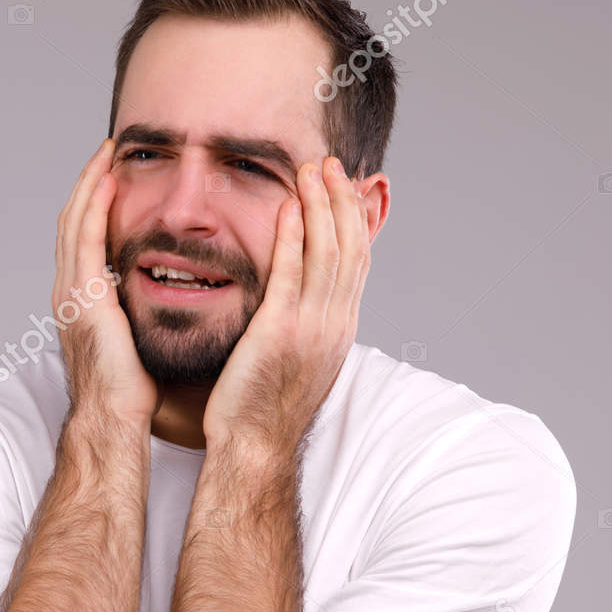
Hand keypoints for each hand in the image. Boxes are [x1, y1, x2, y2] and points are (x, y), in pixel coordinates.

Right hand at [55, 139, 156, 426]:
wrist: (111, 419)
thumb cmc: (128, 393)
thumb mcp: (133, 343)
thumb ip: (138, 314)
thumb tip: (165, 299)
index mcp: (79, 303)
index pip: (80, 240)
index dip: (92, 205)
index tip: (112, 176)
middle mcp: (67, 293)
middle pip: (70, 223)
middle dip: (87, 184)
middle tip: (105, 152)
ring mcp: (70, 294)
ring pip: (73, 223)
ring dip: (89, 185)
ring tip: (106, 155)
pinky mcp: (83, 297)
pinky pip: (85, 239)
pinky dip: (93, 208)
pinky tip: (108, 183)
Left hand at [201, 155, 370, 458]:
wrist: (254, 448)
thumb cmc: (262, 409)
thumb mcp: (294, 360)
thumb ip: (300, 325)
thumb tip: (299, 304)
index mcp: (339, 329)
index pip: (358, 262)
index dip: (356, 221)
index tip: (348, 187)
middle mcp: (334, 324)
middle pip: (350, 248)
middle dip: (343, 201)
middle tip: (333, 163)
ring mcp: (312, 327)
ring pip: (328, 253)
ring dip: (322, 206)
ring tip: (312, 169)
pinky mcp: (281, 332)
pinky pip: (292, 273)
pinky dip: (294, 236)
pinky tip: (289, 207)